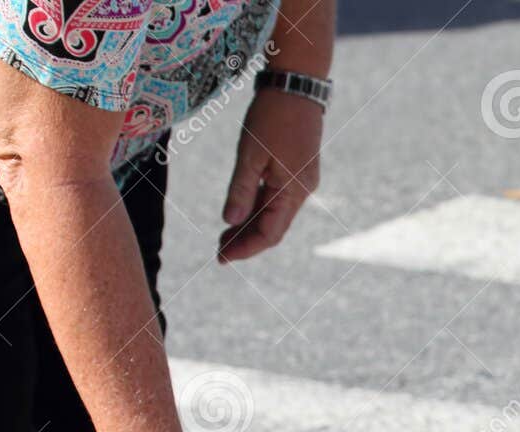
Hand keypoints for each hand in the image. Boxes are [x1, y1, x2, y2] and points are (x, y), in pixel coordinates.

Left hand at [218, 89, 322, 262]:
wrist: (296, 85)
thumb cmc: (272, 117)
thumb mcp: (250, 154)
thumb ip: (241, 190)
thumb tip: (229, 221)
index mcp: (292, 192)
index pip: (270, 234)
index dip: (246, 248)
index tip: (221, 258)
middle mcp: (301, 192)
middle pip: (273, 228)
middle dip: (246, 241)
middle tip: (218, 252)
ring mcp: (300, 182)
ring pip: (274, 214)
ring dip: (250, 226)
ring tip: (224, 235)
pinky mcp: (296, 171)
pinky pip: (276, 199)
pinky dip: (257, 208)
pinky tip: (240, 212)